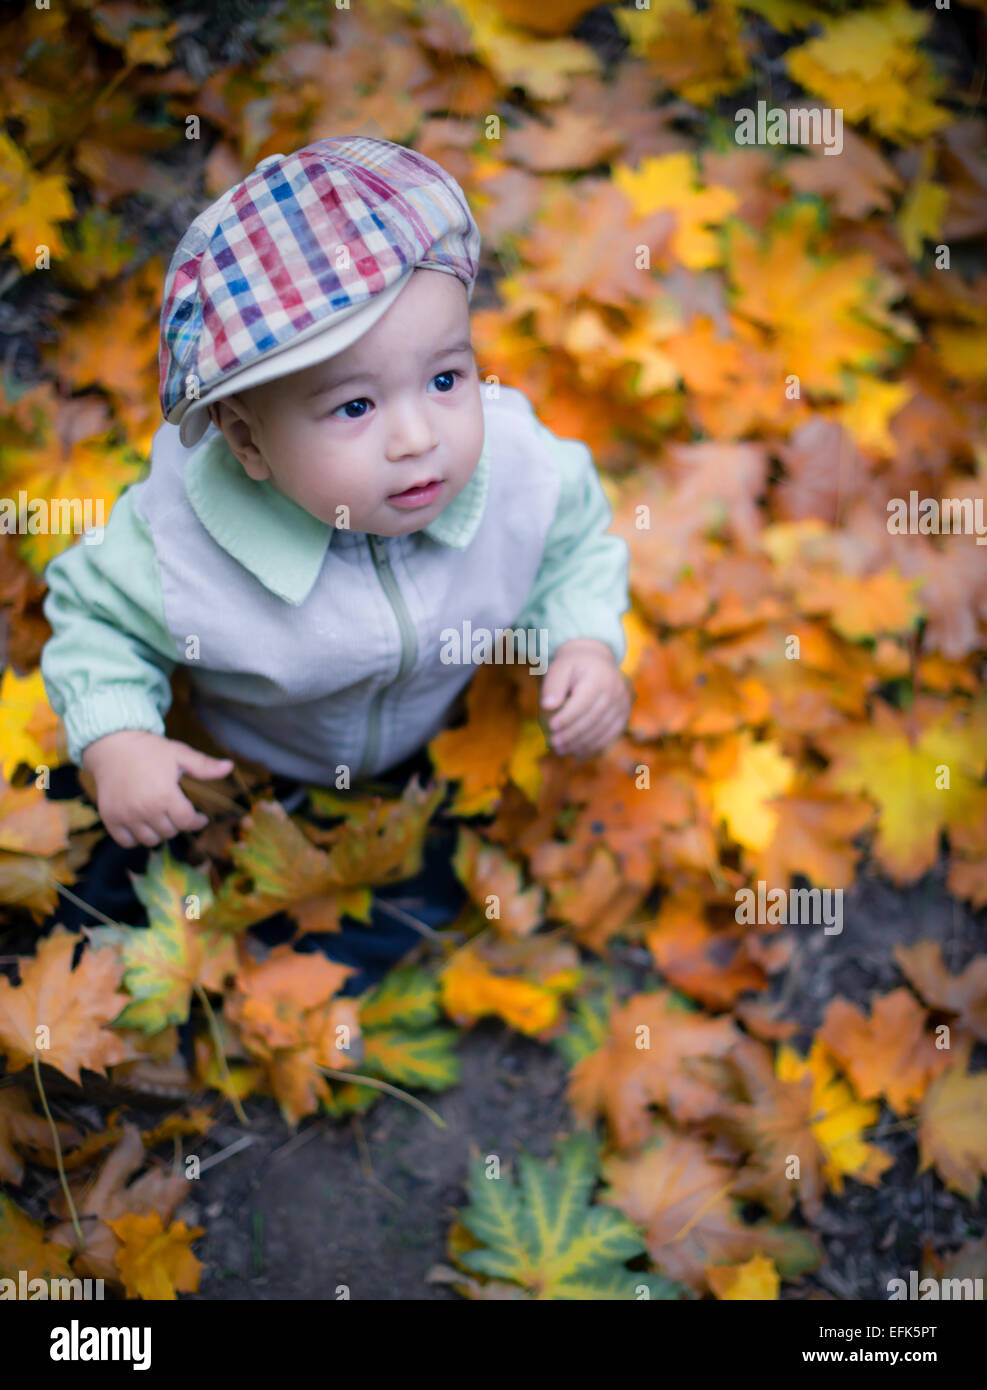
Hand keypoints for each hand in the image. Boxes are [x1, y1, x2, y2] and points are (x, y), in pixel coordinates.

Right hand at [81, 730, 233, 847]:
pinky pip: (127, 842)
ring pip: (150, 840)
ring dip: (158, 832)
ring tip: (160, 816)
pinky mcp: (110, 818)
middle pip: (170, 832)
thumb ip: (204, 766)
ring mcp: (125, 815)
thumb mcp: (180, 754)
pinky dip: (135, 838)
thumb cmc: (150, 750)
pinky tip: (141, 824)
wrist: (113, 746)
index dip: (197, 821)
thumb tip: (230, 767)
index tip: (200, 818)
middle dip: (177, 823)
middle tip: (175, 809)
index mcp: (165, 795)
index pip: (187, 822)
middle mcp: (145, 809)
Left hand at [539, 638, 632, 758]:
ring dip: (582, 744)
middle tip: (554, 744)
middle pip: (593, 718)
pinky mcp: (624, 715)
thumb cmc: (573, 667)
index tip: (551, 727)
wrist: (597, 662)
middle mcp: (615, 691)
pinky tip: (578, 753)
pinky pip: (610, 735)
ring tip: (562, 750)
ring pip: (602, 729)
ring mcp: (622, 704)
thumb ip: (553, 685)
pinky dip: (594, 746)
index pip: (583, 702)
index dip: (568, 716)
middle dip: (573, 734)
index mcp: (599, 677)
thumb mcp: (560, 668)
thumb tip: (546, 705)